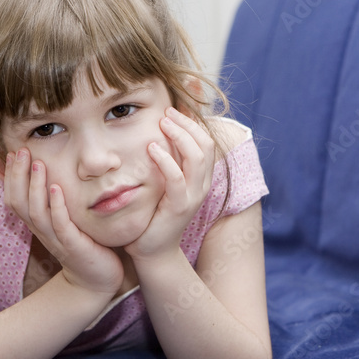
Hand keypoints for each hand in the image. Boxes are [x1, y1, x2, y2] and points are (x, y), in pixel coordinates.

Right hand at [4, 149, 124, 295]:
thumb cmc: (83, 245)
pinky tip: (58, 188)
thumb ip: (55, 202)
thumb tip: (51, 177)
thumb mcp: (64, 221)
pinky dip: (57, 205)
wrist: (95, 280)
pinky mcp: (73, 245)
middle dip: (18, 175)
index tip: (13, 152)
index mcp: (38, 224)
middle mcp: (42, 230)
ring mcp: (56, 238)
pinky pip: (60, 224)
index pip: (15, 197)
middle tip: (21, 150)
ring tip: (38, 164)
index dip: (11, 176)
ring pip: (36, 212)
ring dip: (35, 187)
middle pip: (19, 202)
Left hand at [125, 107, 214, 261]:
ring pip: (196, 157)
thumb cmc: (154, 213)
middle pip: (205, 144)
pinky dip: (165, 160)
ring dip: (180, 136)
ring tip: (162, 123)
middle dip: (187, 124)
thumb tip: (158, 131)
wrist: (153, 250)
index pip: (206, 141)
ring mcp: (193, 196)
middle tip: (166, 112)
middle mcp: (202, 185)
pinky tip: (152, 148)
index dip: (193, 121)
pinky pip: (177, 178)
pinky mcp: (179, 207)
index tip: (173, 108)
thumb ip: (167, 160)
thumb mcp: (164, 182)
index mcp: (201, 177)